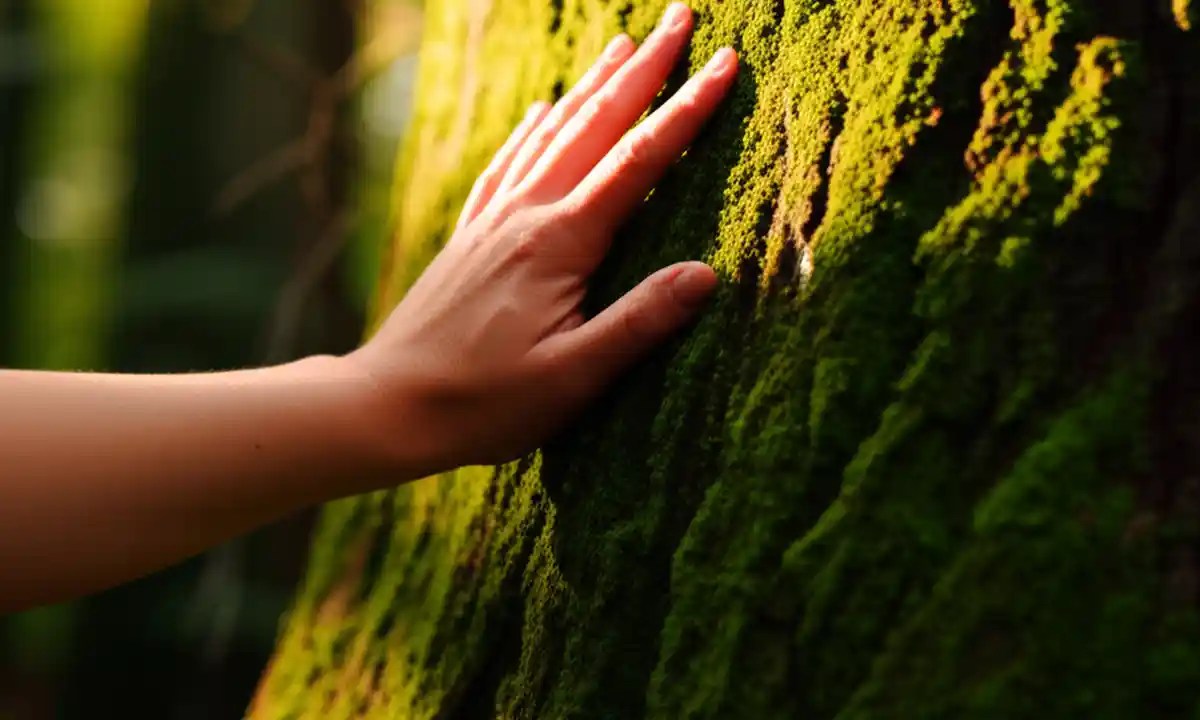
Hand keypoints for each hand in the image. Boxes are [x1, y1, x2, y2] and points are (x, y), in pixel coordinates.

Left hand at [345, 3, 737, 475]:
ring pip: (551, 133)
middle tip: (680, 18)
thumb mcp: (573, 376)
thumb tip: (706, 274)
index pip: (638, 160)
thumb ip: (639, 322)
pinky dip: (532, 129)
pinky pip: (507, 164)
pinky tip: (541, 111)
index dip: (686, 109)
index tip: (724, 63)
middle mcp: (524, 216)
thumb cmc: (485, 401)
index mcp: (559, 243)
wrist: (386, 405)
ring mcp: (492, 222)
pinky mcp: (470, 237)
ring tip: (623, 44)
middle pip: (594, 124)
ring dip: (593, 86)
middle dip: (643, 69)